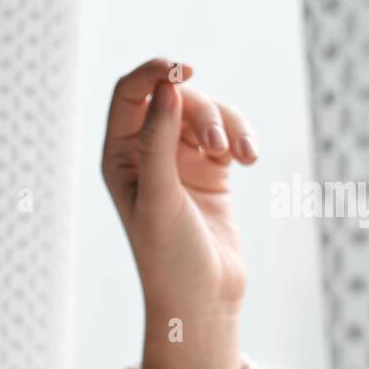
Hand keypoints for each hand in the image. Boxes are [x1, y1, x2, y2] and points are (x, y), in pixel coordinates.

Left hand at [100, 58, 256, 368]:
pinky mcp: (212, 169)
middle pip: (174, 97)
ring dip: (229, 124)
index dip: (153, 72)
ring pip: (206, 112)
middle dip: (203, 112)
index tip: (183, 69)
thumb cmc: (169, 257)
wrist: (202, 299)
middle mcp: (144, 153)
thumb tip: (167, 87)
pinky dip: (242, 137)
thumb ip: (159, 142)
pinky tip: (250, 160)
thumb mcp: (160, 197)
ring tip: (242, 157)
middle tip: (220, 148)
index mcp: (118, 157)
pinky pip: (228, 131)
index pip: (129, 93)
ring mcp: (180, 159)